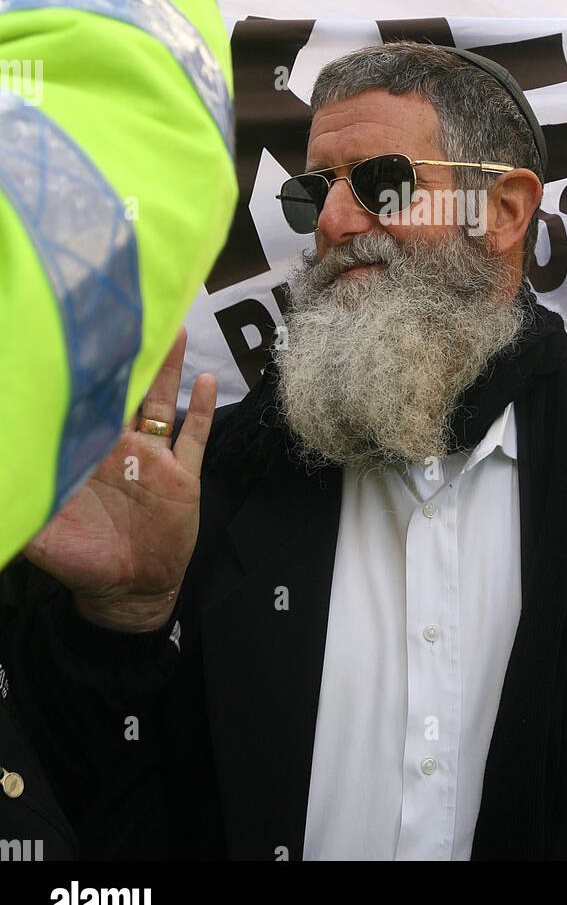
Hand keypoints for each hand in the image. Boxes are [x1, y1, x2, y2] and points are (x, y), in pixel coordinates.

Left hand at [24, 330, 214, 631]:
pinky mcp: (182, 475)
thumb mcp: (44, 538)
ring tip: (175, 330)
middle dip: (128, 356)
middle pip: (125, 392)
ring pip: (161, 403)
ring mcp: (154, 458)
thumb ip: (22, 508)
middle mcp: (121, 448)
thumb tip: (0, 484)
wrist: (131, 591)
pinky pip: (193, 436)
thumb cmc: (84, 563)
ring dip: (167, 368)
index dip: (83, 374)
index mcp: (88, 454)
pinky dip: (200, 409)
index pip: (84, 405)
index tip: (79, 337)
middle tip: (132, 313)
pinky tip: (207, 381)